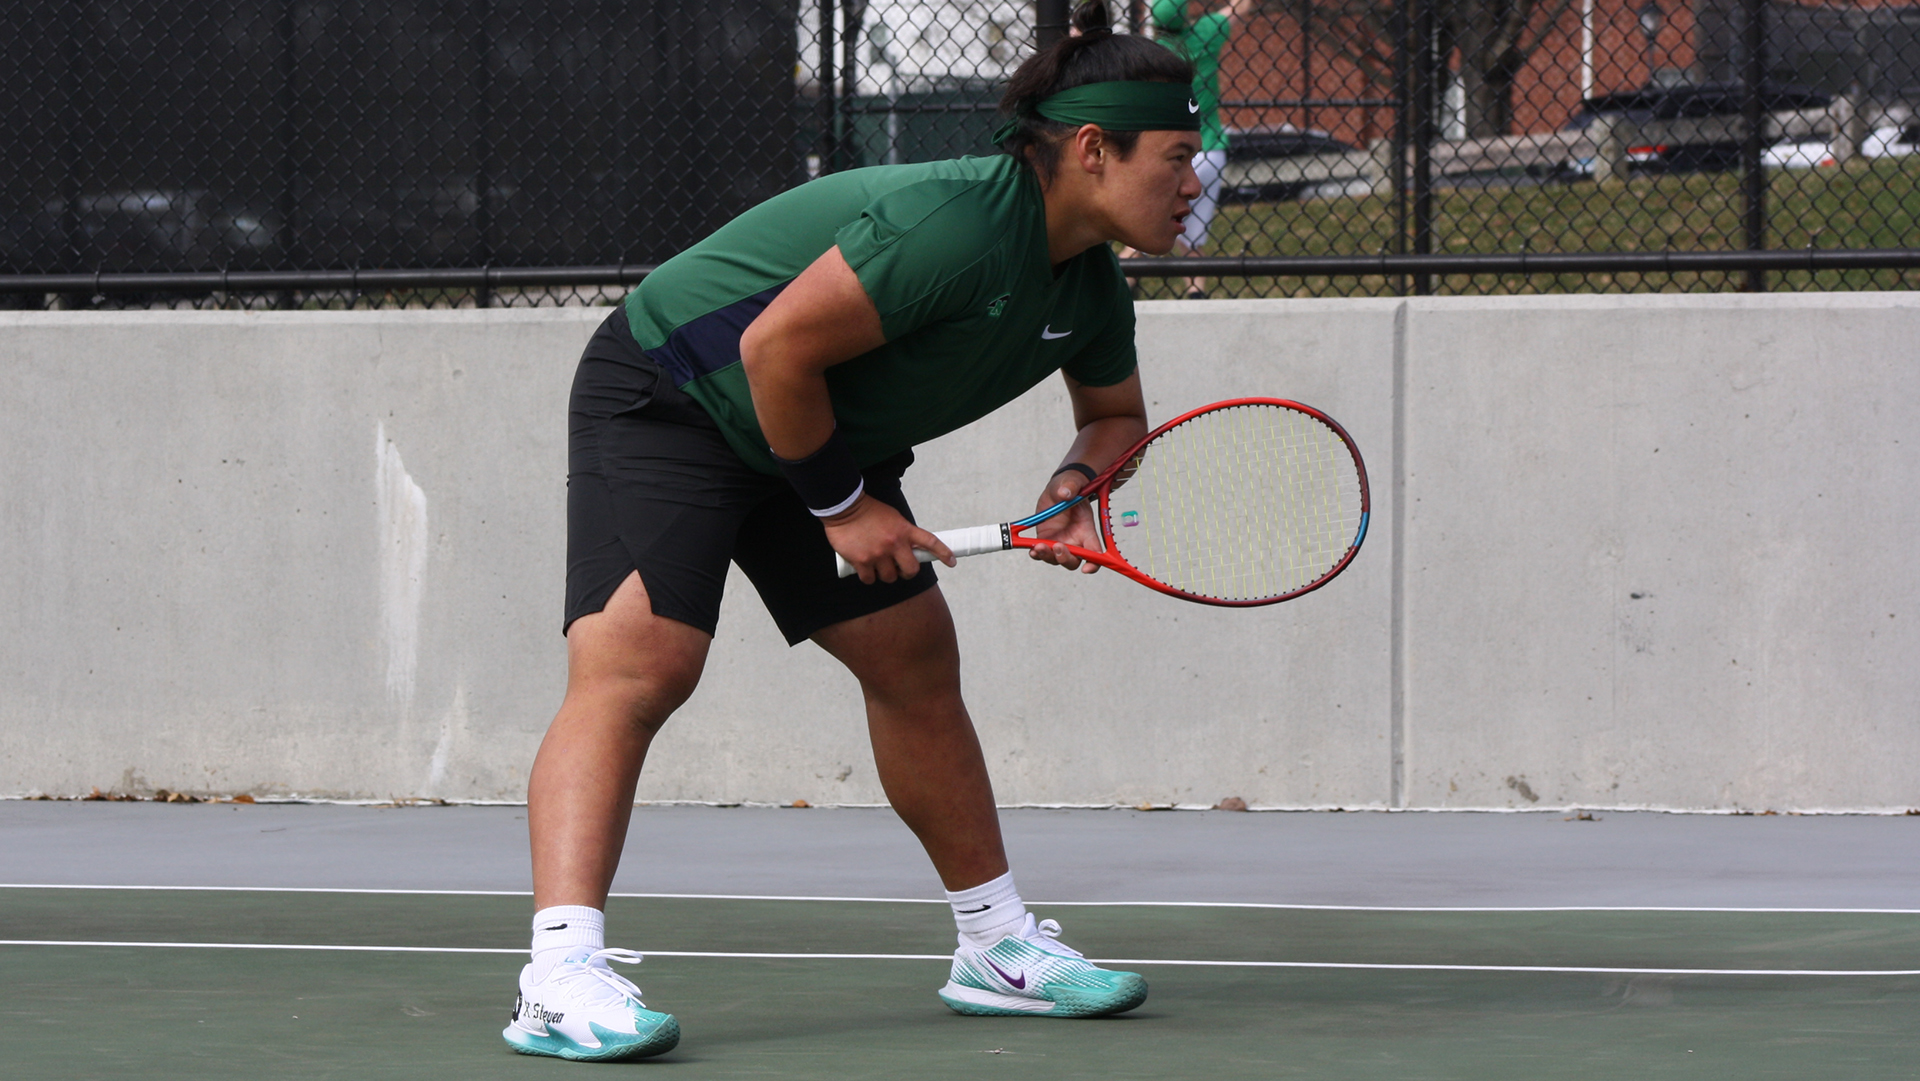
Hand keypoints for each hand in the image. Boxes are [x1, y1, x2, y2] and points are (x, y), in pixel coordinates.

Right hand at [823, 494, 953, 584]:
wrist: (845, 508)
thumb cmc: (868, 511)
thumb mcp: (893, 518)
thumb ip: (902, 533)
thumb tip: (908, 549)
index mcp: (905, 530)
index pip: (930, 542)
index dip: (944, 554)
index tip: (952, 562)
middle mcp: (894, 544)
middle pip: (910, 570)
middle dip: (906, 572)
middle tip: (900, 569)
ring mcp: (878, 554)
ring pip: (889, 577)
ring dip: (885, 574)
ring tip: (877, 564)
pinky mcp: (862, 561)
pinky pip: (870, 579)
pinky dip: (868, 577)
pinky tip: (865, 568)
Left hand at [1028, 472, 1101, 573]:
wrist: (1059, 489)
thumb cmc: (1071, 488)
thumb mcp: (1072, 483)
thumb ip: (1071, 486)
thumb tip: (1065, 493)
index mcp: (1087, 530)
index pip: (1095, 552)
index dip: (1093, 563)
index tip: (1086, 568)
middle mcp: (1075, 540)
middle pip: (1073, 560)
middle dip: (1065, 558)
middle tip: (1057, 546)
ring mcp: (1060, 541)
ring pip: (1056, 559)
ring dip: (1048, 556)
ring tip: (1039, 546)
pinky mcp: (1046, 540)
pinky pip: (1042, 552)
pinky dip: (1037, 554)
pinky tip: (1032, 550)